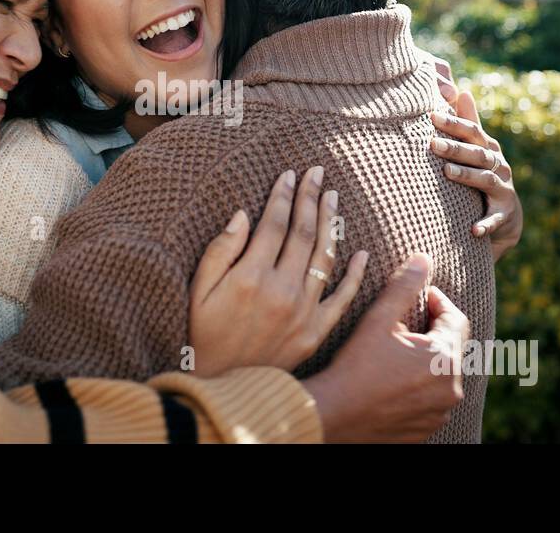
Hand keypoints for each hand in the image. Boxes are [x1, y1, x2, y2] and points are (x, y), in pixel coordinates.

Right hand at [188, 166, 365, 376]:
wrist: (221, 385)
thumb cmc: (203, 334)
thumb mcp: (198, 291)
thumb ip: (220, 251)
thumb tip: (242, 215)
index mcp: (251, 276)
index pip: (274, 224)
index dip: (283, 195)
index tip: (289, 174)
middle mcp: (282, 290)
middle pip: (302, 233)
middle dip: (309, 198)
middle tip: (316, 173)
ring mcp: (303, 311)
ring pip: (324, 257)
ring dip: (331, 223)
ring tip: (332, 198)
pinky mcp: (316, 331)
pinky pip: (342, 298)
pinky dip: (355, 274)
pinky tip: (361, 251)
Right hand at [302, 253, 469, 442]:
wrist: (333, 416)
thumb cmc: (354, 367)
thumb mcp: (378, 320)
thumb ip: (404, 287)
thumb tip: (423, 259)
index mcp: (444, 358)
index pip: (457, 319)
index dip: (439, 303)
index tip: (422, 297)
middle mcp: (451, 388)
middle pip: (451, 348)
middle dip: (432, 332)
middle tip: (405, 323)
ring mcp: (440, 412)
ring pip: (442, 375)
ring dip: (427, 361)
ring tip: (398, 352)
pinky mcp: (427, 428)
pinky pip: (432, 400)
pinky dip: (420, 387)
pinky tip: (395, 380)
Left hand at [430, 89, 522, 260]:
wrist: (506, 215)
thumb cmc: (484, 173)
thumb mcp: (478, 148)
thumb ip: (468, 122)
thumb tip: (462, 90)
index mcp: (488, 148)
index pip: (472, 132)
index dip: (454, 123)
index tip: (432, 116)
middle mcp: (498, 165)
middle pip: (477, 154)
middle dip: (455, 148)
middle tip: (432, 144)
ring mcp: (503, 189)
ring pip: (485, 180)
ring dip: (467, 176)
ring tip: (448, 173)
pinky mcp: (504, 214)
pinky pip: (495, 219)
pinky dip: (485, 224)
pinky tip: (473, 229)